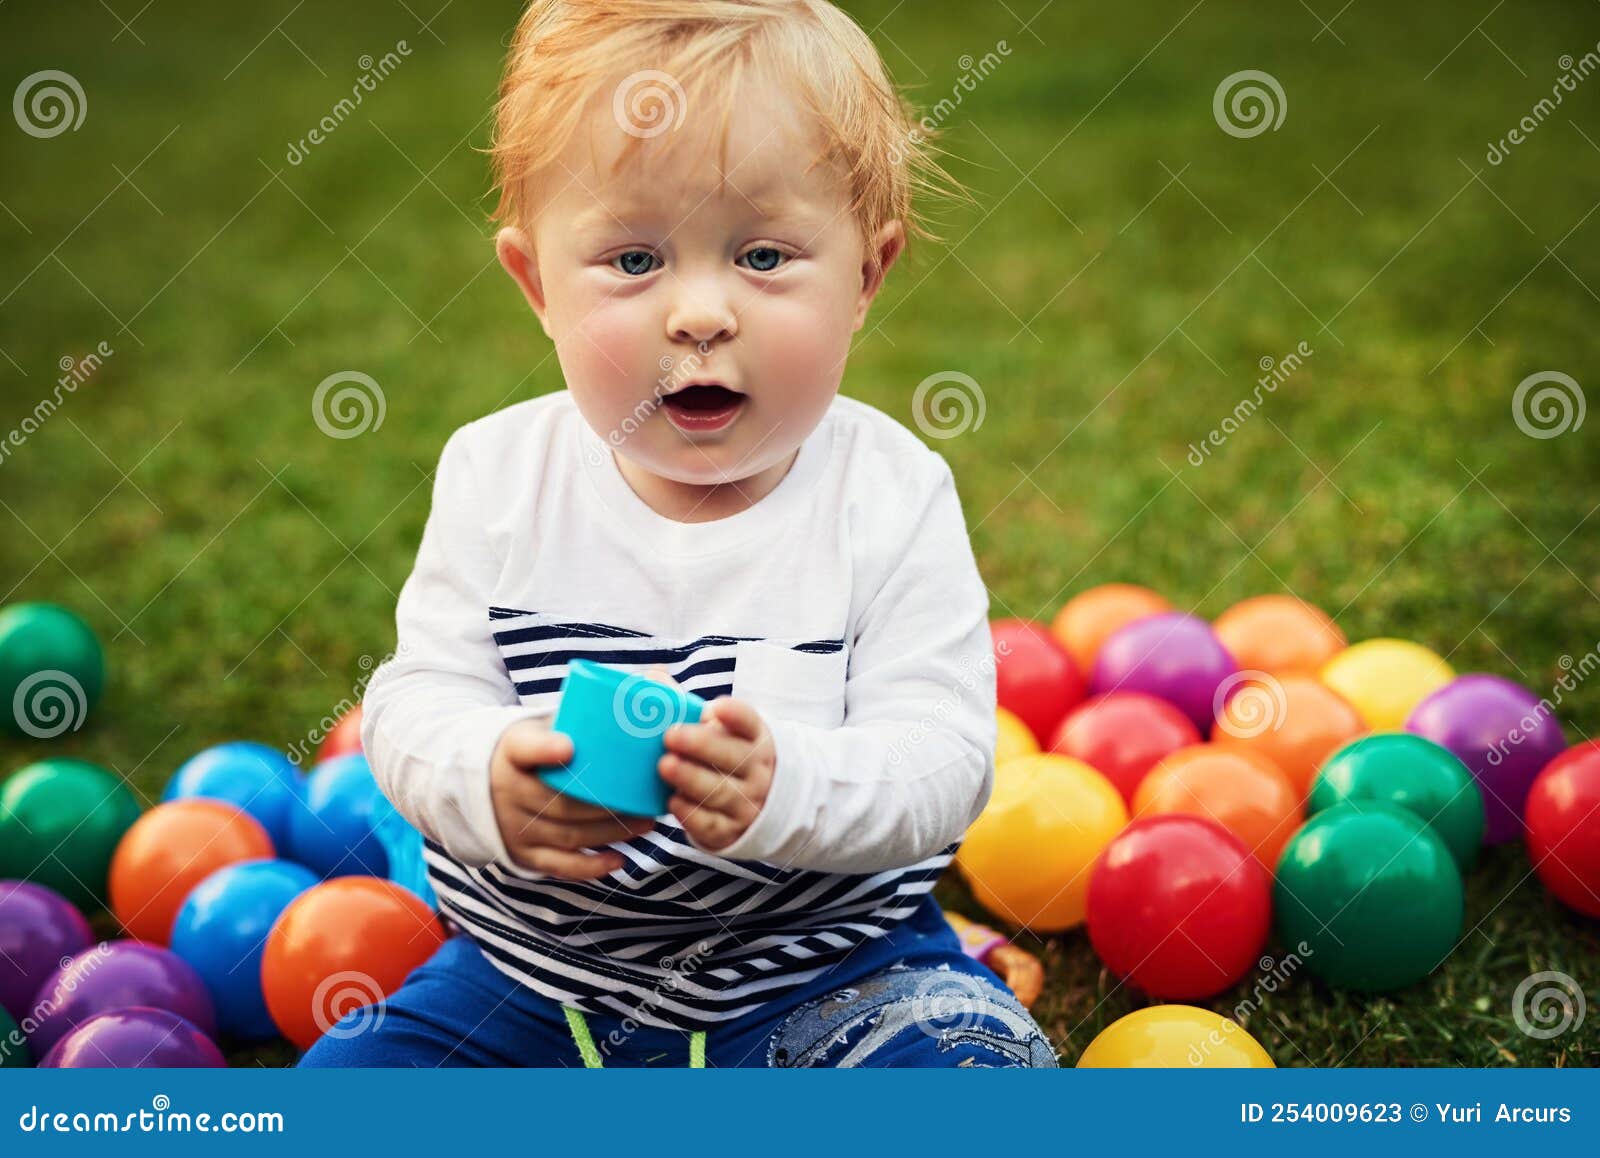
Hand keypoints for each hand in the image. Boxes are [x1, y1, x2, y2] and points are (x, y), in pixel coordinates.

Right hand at [490, 717, 655, 879]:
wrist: (484, 784)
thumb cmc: (530, 751)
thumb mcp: (536, 729)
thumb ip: (568, 722)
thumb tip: (625, 713)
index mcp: (512, 752)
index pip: (524, 749)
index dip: (545, 750)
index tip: (569, 747)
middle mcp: (509, 792)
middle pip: (562, 803)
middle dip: (608, 806)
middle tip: (644, 802)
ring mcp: (515, 827)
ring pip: (568, 835)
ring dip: (611, 834)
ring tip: (646, 825)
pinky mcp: (524, 854)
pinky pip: (559, 865)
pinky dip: (591, 866)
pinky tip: (619, 860)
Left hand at [659, 697, 775, 851]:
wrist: (754, 805)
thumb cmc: (724, 756)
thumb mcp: (717, 730)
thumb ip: (685, 705)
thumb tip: (652, 676)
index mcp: (754, 739)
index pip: (750, 723)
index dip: (735, 715)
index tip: (714, 707)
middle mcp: (756, 771)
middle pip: (733, 756)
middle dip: (702, 745)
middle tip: (671, 736)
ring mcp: (746, 802)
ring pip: (721, 791)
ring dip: (692, 779)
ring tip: (666, 766)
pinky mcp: (731, 830)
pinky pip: (712, 824)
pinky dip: (692, 814)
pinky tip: (672, 801)